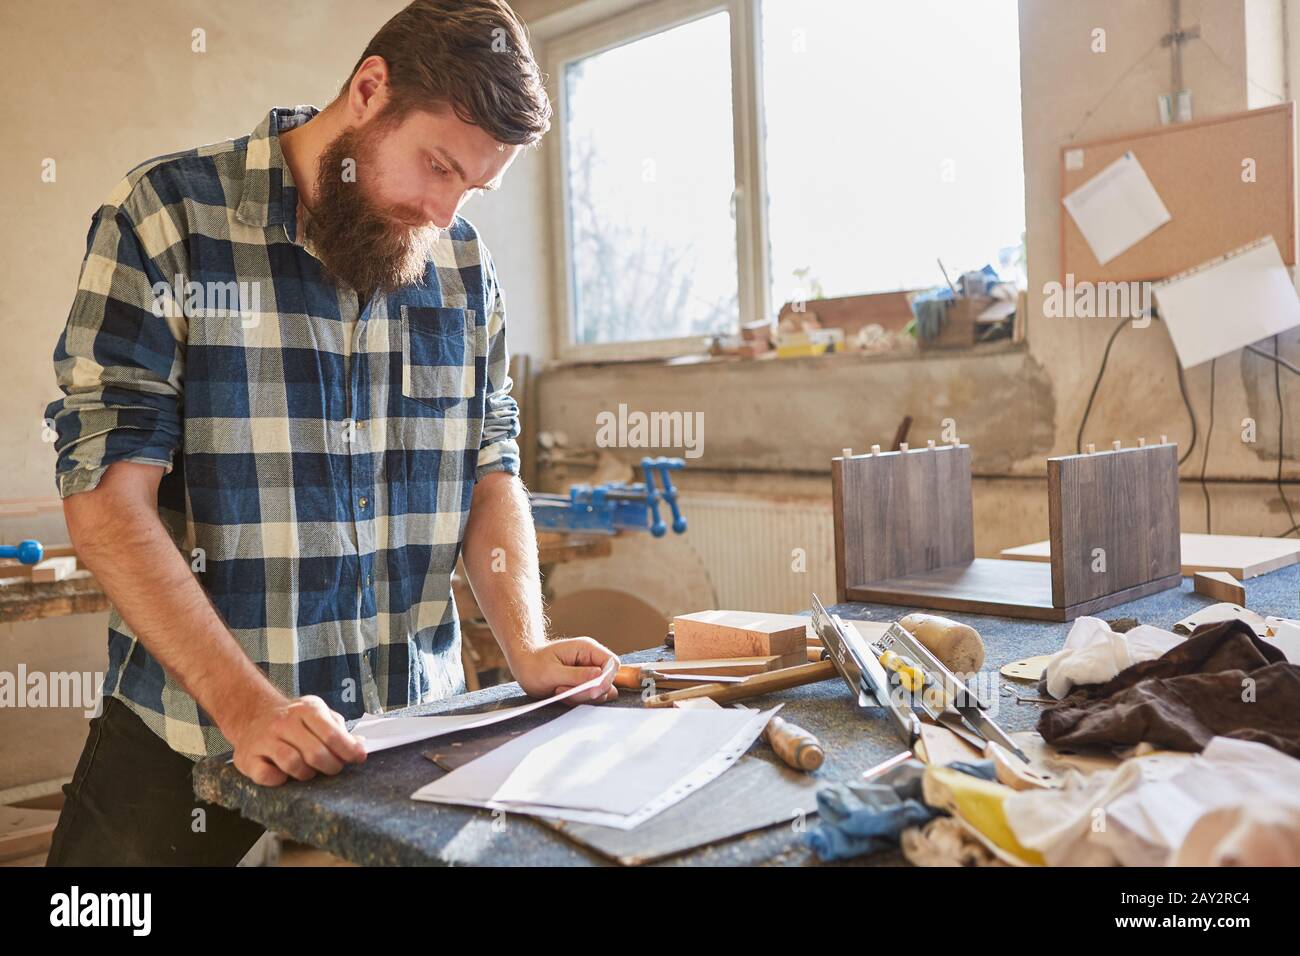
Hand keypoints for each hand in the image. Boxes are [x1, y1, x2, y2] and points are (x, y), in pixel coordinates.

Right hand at [226, 691, 366, 786]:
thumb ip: (337, 728)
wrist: (251, 713)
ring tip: (309, 771)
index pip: (332, 734)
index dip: (349, 750)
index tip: (359, 758)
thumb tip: (359, 745)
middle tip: (334, 768)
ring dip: (306, 774)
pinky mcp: (248, 758)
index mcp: (306, 710)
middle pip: (315, 753)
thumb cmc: (292, 719)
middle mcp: (284, 723)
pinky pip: (268, 776)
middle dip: (331, 766)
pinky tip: (284, 775)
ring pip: (293, 764)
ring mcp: (265, 740)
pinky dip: (280, 780)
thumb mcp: (316, 713)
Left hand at [509, 636, 618, 703]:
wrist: (523, 665)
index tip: (593, 691)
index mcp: (587, 649)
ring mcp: (588, 673)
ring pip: (599, 692)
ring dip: (580, 697)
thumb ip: (577, 676)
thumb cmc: (533, 664)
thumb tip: (599, 677)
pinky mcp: (583, 684)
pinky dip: (576, 700)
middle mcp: (591, 660)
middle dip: (588, 691)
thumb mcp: (551, 672)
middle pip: (607, 681)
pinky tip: (560, 694)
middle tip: (563, 690)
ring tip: (559, 690)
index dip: (607, 679)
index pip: (612, 663)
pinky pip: (589, 697)